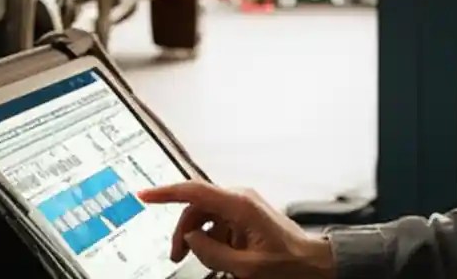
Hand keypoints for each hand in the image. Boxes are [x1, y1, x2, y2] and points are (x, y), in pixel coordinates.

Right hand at [138, 180, 335, 278]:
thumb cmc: (288, 264)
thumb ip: (212, 251)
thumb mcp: (245, 266)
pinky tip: (217, 256)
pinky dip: (211, 238)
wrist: (313, 264)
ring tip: (195, 259)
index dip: (165, 192)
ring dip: (196, 237)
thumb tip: (190, 238)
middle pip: (196, 207)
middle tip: (176, 256)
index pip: (194, 191)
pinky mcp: (246, 215)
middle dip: (182, 231)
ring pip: (205, 216)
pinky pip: (218, 223)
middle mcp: (240, 199)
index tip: (144, 195)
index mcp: (240, 205)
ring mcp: (244, 206)